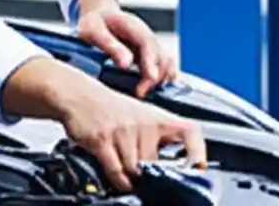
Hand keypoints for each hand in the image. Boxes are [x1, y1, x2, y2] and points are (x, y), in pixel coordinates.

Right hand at [0, 56, 206, 192]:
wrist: (80, 95)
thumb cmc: (112, 109)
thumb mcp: (141, 116)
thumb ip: (157, 139)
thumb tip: (172, 167)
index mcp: (157, 117)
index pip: (190, 132)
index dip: (197, 151)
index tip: (198, 167)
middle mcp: (143, 123)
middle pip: (156, 164)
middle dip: (150, 176)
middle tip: (146, 178)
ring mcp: (123, 132)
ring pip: (135, 171)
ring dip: (132, 179)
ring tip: (128, 174)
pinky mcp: (102, 141)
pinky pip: (117, 172)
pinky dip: (119, 182)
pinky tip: (119, 179)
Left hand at [74, 0, 177, 97]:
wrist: (99, 14)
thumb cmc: (94, 22)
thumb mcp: (94, 30)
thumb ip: (109, 45)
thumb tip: (126, 65)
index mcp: (133, 27)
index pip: (148, 44)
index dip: (150, 64)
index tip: (147, 82)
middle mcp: (147, 36)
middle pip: (162, 57)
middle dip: (154, 78)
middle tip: (139, 93)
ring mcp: (150, 46)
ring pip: (166, 64)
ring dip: (159, 80)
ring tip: (143, 93)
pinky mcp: (149, 55)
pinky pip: (162, 68)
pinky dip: (159, 79)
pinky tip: (147, 89)